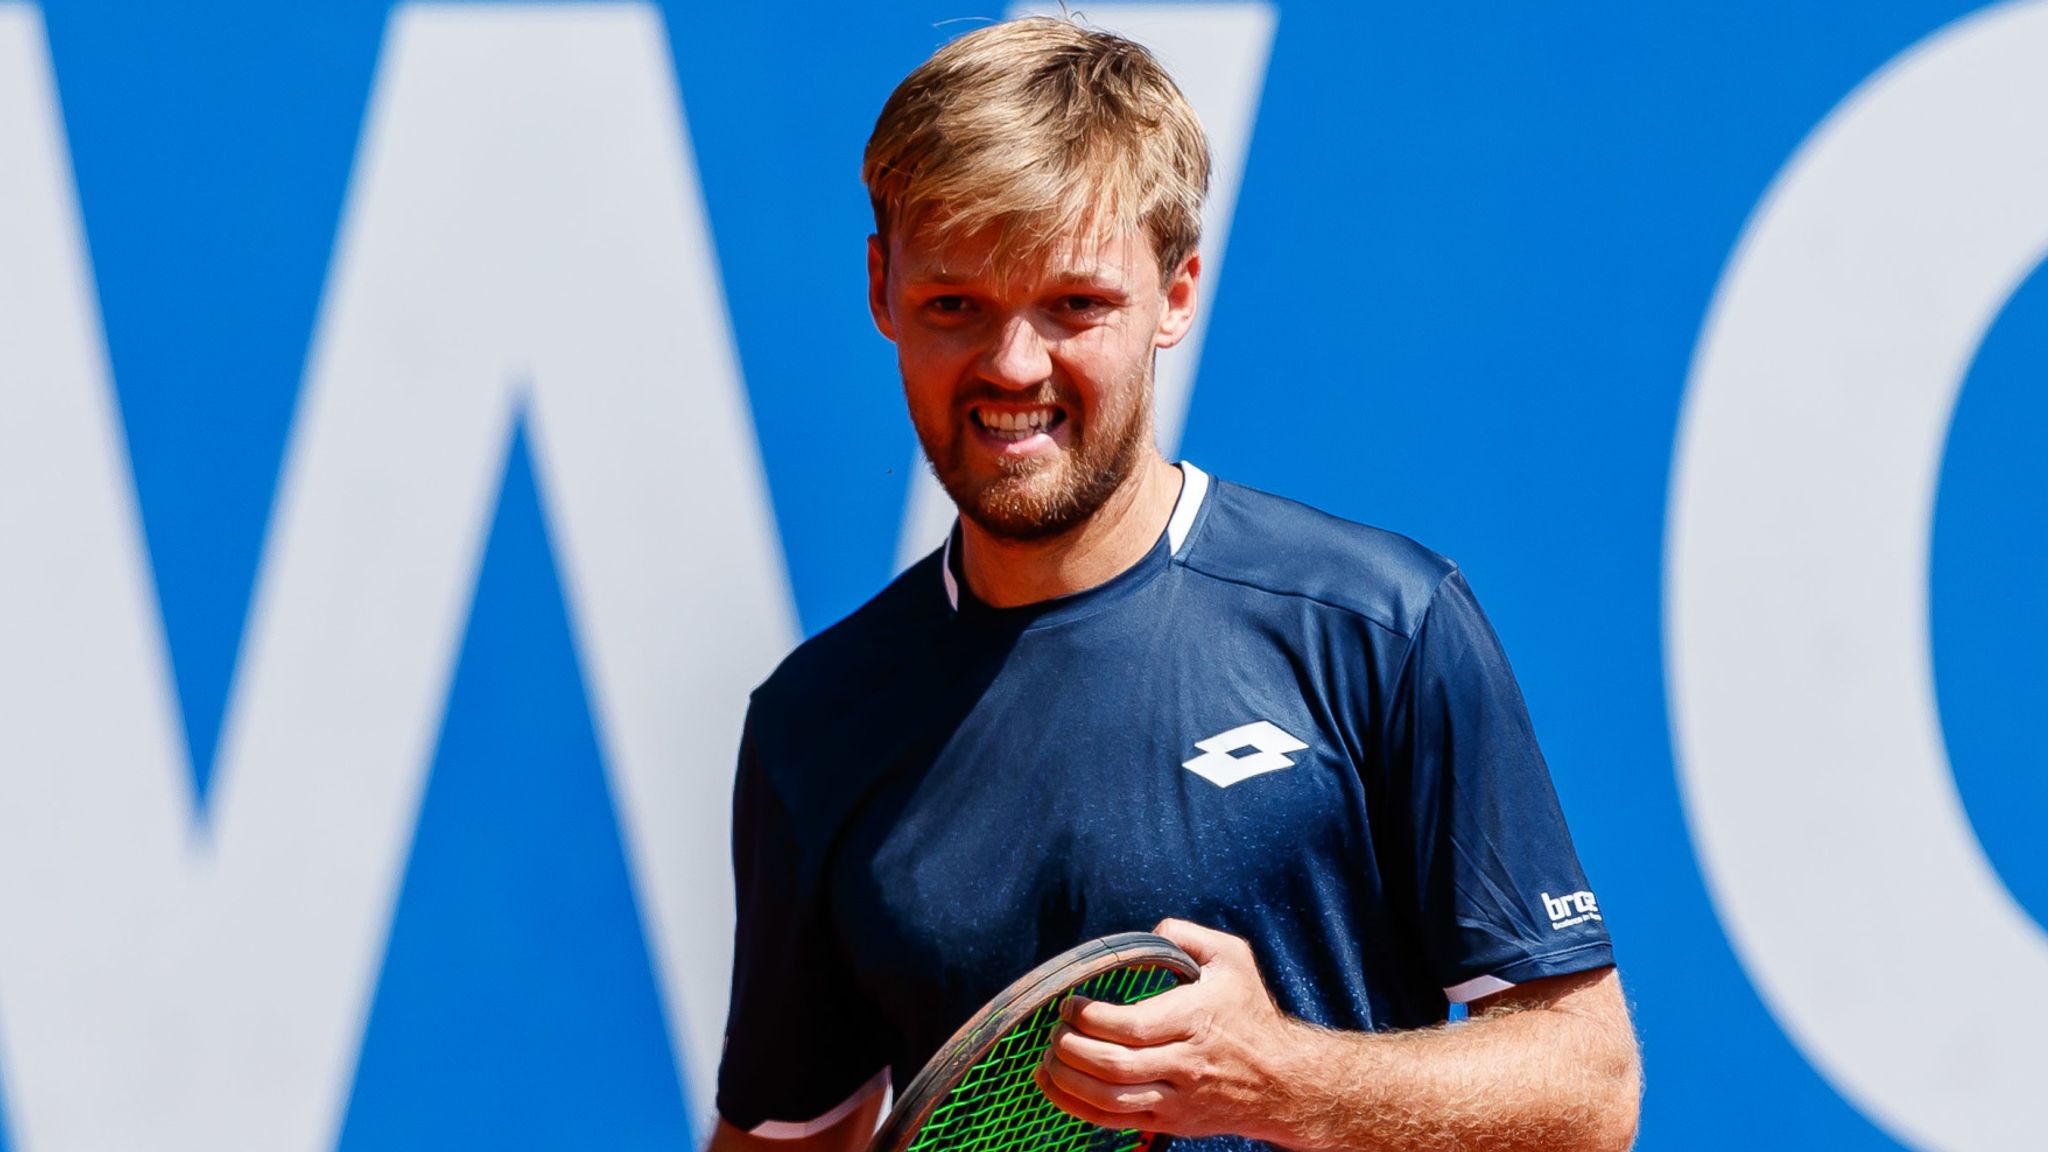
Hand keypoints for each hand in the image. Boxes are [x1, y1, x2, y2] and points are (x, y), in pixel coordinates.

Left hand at [1035, 918, 1309, 1142]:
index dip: (1091, 1018)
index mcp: (1196, 1020)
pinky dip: (1077, 1107)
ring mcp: (1177, 1099)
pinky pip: (1114, 1121)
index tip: (1071, 1004)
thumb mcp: (1232, 958)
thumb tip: (1147, 934)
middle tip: (1056, 1028)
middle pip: (1115, 1066)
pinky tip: (1055, 1086)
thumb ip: (1186, 936)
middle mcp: (1186, 1065)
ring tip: (1050, 1056)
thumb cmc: (1249, 1011)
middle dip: (1072, 1047)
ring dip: (1068, 1079)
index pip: (1132, 1027)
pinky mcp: (1169, 1122)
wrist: (1282, 1080)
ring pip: (1110, 1099)